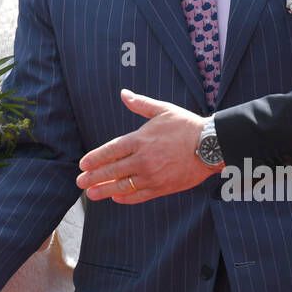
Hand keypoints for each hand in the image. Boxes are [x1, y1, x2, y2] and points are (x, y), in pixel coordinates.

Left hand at [75, 89, 220, 203]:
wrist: (211, 146)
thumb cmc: (187, 126)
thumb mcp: (163, 110)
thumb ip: (140, 104)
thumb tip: (124, 93)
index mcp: (140, 139)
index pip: (110, 150)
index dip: (95, 158)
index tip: (83, 164)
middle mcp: (143, 159)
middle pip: (112, 170)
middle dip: (94, 177)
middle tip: (80, 182)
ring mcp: (152, 176)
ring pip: (123, 186)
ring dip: (105, 191)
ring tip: (91, 194)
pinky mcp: (162, 187)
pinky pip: (140, 196)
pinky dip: (126, 198)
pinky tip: (116, 198)